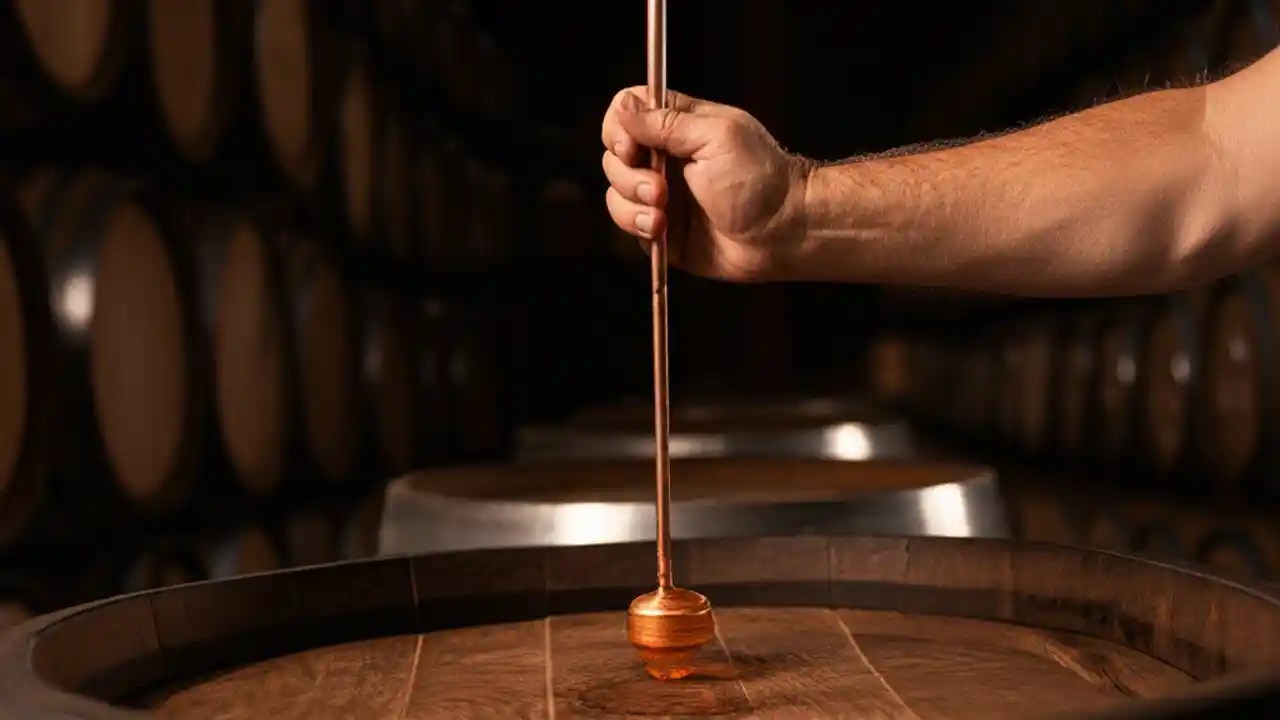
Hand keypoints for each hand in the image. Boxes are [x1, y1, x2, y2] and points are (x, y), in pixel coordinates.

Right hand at [600, 86, 810, 281]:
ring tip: (662, 217)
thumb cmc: (760, 179)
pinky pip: (628, 224)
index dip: (618, 128)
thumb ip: (666, 122)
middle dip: (628, 174)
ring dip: (631, 204)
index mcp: (678, 126)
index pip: (627, 112)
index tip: (630, 147)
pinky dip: (636, 226)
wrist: (782, 233)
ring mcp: (661, 195)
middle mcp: (665, 159)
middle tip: (660, 189)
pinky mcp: (660, 230)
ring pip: (615, 192)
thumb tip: (624, 106)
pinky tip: (661, 231)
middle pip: (614, 155)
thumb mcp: (716, 137)